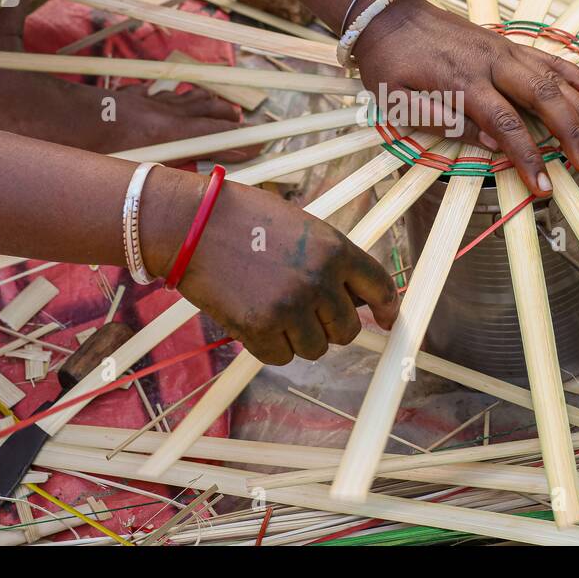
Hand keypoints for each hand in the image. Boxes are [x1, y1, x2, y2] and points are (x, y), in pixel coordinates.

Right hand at [171, 180, 398, 364]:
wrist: (191, 224)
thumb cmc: (245, 219)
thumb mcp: (302, 227)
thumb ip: (330, 259)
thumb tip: (352, 298)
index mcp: (335, 248)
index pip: (379, 287)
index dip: (387, 308)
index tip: (387, 319)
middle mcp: (319, 280)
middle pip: (347, 330)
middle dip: (331, 326)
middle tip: (306, 312)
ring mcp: (290, 307)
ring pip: (316, 348)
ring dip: (300, 338)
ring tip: (274, 311)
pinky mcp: (260, 329)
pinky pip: (281, 358)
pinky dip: (271, 347)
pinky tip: (255, 321)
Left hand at [353, 0, 578, 195]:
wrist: (389, 15)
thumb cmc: (390, 63)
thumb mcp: (399, 102)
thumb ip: (444, 122)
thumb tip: (491, 143)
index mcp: (462, 83)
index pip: (505, 126)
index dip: (528, 159)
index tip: (545, 187)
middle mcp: (491, 64)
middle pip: (543, 99)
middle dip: (572, 134)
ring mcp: (504, 51)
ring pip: (554, 79)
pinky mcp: (509, 45)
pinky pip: (550, 60)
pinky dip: (578, 76)